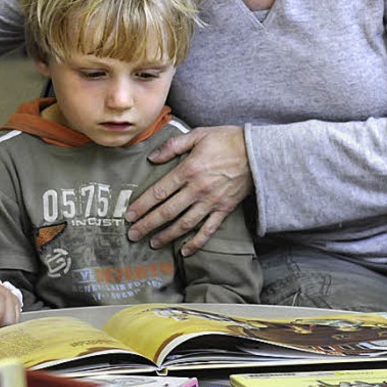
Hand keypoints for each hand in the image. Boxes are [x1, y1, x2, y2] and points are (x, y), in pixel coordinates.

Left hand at [125, 125, 252, 255]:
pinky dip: (196, 243)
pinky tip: (184, 251)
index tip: (128, 215)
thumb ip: (173, 146)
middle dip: (148, 225)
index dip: (142, 205)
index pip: (159, 191)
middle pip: (167, 212)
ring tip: (152, 243)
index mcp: (188, 170)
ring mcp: (211, 202)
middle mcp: (197, 189)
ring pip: (185, 224)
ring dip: (167, 235)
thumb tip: (152, 157)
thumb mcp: (197, 134)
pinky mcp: (225, 210)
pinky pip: (208, 230)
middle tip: (133, 235)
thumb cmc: (226, 140)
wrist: (258, 152)